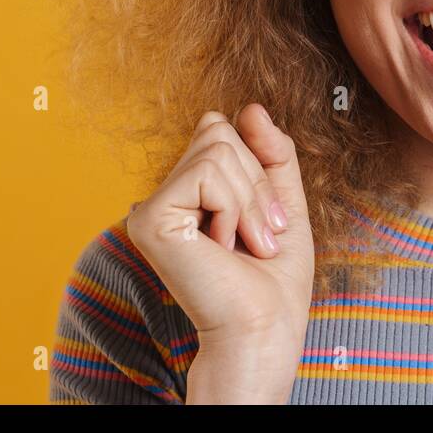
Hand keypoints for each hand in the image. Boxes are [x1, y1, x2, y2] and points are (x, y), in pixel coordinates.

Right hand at [125, 103, 314, 402]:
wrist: (264, 326)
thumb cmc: (274, 278)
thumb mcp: (283, 202)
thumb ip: (271, 152)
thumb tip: (249, 107)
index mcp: (189, 192)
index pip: (221, 129)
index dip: (257, 168)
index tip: (268, 221)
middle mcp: (163, 197)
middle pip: (220, 134)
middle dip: (258, 185)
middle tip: (260, 237)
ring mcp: (151, 207)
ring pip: (216, 148)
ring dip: (250, 201)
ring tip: (245, 245)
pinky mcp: (149, 218)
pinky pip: (207, 172)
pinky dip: (233, 207)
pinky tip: (222, 247)